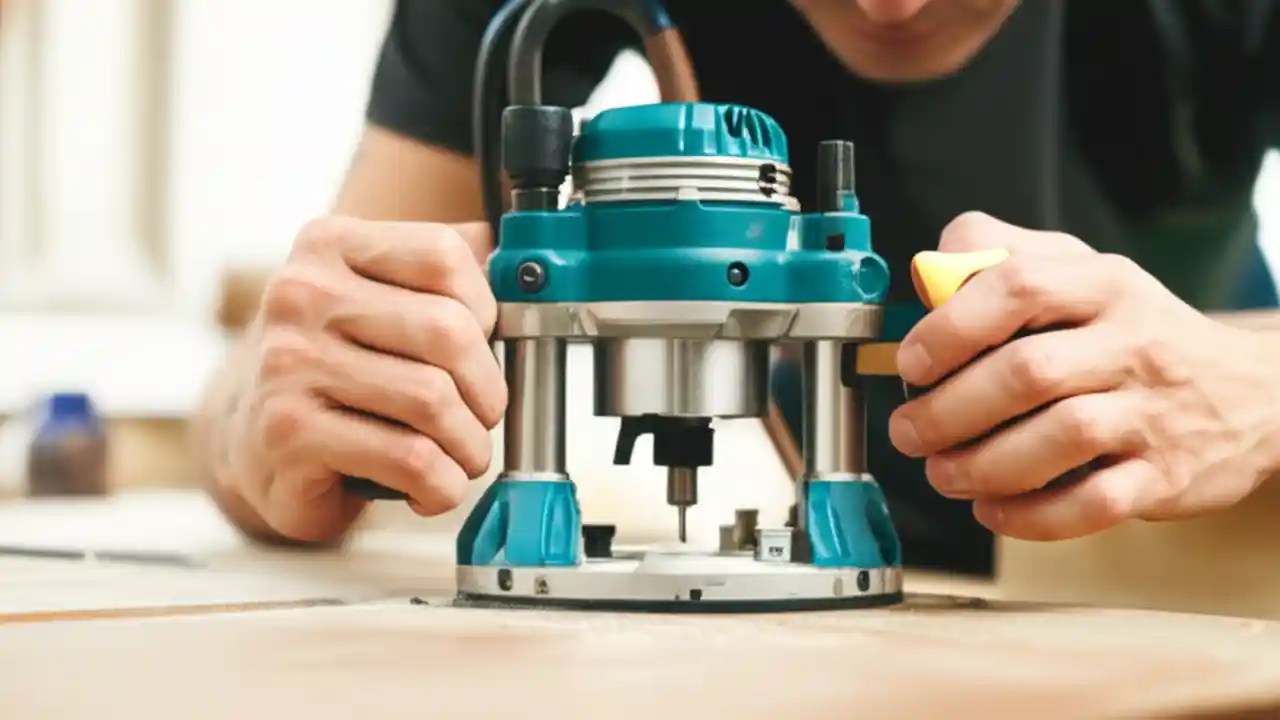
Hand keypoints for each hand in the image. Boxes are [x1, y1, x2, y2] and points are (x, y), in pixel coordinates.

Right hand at [210, 217, 504, 542]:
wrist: (255, 443)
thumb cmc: (339, 370)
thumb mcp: (384, 302)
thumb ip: (448, 276)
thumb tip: (526, 269)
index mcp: (330, 245)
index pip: (443, 255)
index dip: (487, 308)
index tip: (484, 345)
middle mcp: (301, 293)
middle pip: (448, 331)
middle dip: (488, 389)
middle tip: (485, 416)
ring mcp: (288, 362)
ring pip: (434, 400)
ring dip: (470, 445)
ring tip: (462, 457)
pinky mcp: (289, 431)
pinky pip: (409, 459)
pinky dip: (441, 484)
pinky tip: (431, 488)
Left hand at [889, 212, 1279, 540]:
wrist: (1255, 394)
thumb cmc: (1135, 333)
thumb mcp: (1080, 273)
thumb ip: (999, 258)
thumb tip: (926, 272)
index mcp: (1103, 284)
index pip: (1020, 286)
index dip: (951, 327)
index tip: (912, 363)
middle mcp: (1133, 343)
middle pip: (1028, 371)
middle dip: (949, 409)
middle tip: (909, 431)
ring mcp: (1154, 412)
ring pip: (1060, 439)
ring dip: (981, 465)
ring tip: (941, 472)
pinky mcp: (1166, 477)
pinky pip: (1093, 504)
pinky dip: (1030, 516)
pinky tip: (991, 508)